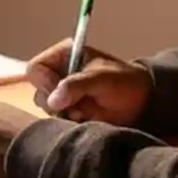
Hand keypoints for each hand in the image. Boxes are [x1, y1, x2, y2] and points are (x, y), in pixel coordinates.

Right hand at [26, 37, 152, 125]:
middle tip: (76, 105)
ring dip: (63, 113)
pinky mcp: (68, 111)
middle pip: (38, 90)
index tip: (61, 93)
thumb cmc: (124, 82)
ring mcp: (62, 93)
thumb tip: (53, 100)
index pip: (36, 68)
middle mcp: (59, 73)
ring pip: (45, 107)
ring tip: (84, 111)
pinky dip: (67, 122)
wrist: (141, 103)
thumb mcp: (101, 79)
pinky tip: (84, 119)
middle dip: (55, 102)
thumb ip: (77, 85)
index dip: (44, 82)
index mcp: (64, 55)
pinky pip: (55, 120)